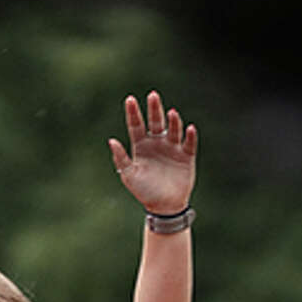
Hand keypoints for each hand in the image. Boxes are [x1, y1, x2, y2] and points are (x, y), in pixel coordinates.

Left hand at [108, 91, 196, 216]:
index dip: (133, 113)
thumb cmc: (144, 191)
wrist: (164, 206)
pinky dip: (190, 136)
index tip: (130, 100)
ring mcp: (172, 148)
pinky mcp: (186, 156)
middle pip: (155, 122)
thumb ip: (121, 158)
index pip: (136, 125)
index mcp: (141, 146)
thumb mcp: (129, 175)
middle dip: (154, 109)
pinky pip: (189, 143)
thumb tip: (111, 141)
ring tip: (171, 113)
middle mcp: (157, 143)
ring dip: (173, 121)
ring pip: (173, 130)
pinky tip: (189, 128)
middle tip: (152, 95)